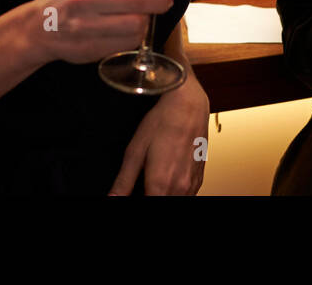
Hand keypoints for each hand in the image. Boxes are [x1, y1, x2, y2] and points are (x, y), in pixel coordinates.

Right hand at [28, 0, 182, 64]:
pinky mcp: (89, 48)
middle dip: (160, 1)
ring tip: (148, 16)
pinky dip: (136, 37)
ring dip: (148, 21)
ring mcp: (85, 26)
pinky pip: (127, 43)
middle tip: (167, 1)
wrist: (37, 27)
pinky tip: (133, 31)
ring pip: (136, 25)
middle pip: (139, 2)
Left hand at [109, 76, 209, 195]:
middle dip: (149, 197)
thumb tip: (112, 197)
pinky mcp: (199, 178)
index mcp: (161, 184)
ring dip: (162, 196)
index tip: (129, 193)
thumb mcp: (134, 151)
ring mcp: (192, 184)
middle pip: (162, 204)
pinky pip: (187, 196)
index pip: (149, 206)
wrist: (188, 104)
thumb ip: (123, 181)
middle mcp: (179, 187)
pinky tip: (167, 181)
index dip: (136, 202)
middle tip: (140, 185)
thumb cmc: (163, 122)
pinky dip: (175, 193)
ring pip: (175, 202)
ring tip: (151, 183)